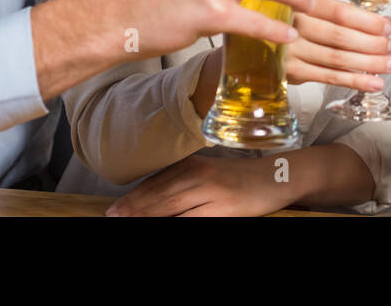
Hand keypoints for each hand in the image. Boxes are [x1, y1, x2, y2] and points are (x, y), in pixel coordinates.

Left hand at [104, 144, 376, 215]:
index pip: (155, 184)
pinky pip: (190, 220)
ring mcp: (211, 192)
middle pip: (158, 197)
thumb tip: (153, 200)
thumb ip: (186, 183)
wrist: (281, 176)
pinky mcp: (223, 208)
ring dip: (145, 216)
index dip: (132, 200)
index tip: (112, 211)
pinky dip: (173, 222)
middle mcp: (199, 175)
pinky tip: (160, 224)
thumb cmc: (244, 179)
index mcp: (194, 166)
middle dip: (132, 210)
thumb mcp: (212, 175)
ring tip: (123, 222)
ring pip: (169, 207)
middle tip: (109, 218)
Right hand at [287, 0, 390, 89]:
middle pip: (341, 36)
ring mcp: (291, 51)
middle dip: (372, 43)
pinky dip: (354, 81)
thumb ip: (328, 10)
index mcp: (300, 4)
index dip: (367, 20)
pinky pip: (328, 78)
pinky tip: (373, 83)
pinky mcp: (291, 73)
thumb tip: (372, 22)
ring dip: (368, 63)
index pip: (339, 12)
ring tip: (389, 64)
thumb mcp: (300, 5)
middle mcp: (293, 26)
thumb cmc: (281, 20)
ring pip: (337, 58)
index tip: (386, 26)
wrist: (250, 40)